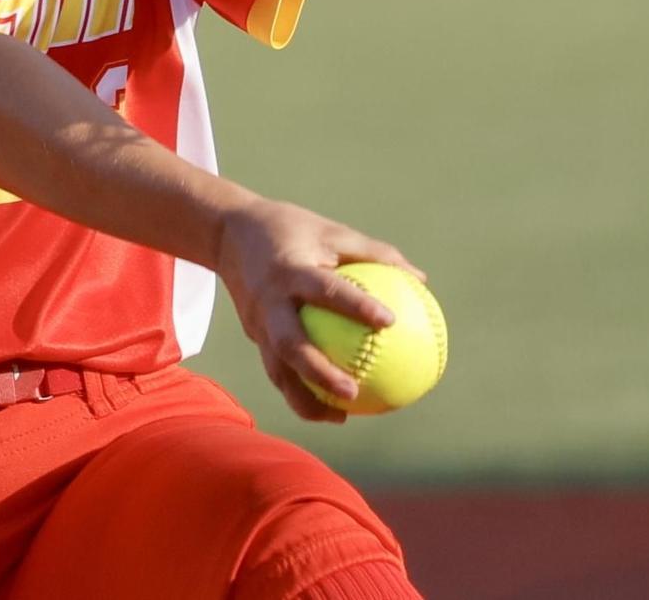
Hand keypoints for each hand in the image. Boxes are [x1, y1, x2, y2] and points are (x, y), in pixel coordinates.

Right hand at [213, 196, 421, 422]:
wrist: (227, 234)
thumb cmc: (291, 229)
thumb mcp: (331, 231)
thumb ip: (374, 253)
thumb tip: (421, 279)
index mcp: (290, 270)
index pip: (325, 290)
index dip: (356, 306)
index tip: (388, 322)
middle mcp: (270, 301)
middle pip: (289, 343)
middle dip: (318, 371)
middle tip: (353, 392)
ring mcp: (256, 321)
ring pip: (276, 368)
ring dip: (304, 398)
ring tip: (340, 418)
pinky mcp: (253, 334)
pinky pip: (276, 367)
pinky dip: (298, 390)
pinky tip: (327, 407)